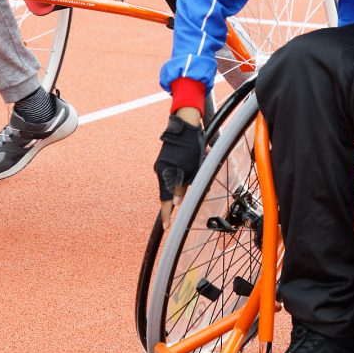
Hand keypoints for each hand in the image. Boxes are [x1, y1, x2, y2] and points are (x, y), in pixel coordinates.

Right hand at [155, 112, 204, 228]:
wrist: (185, 125)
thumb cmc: (192, 146)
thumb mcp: (192, 168)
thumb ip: (183, 187)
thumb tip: (176, 203)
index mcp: (167, 173)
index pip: (166, 199)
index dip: (167, 214)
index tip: (166, 226)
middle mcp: (160, 170)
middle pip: (166, 192)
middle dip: (175, 200)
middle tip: (180, 209)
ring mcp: (160, 165)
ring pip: (169, 184)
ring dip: (178, 188)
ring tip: (190, 179)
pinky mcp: (163, 161)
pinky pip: (169, 176)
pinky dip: (176, 180)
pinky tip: (187, 172)